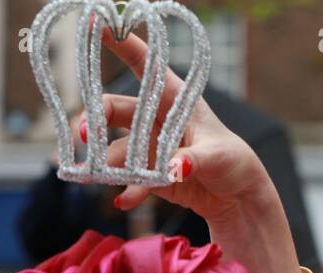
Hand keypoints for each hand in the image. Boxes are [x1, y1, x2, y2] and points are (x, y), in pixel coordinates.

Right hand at [70, 28, 301, 272]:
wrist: (239, 199)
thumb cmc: (235, 163)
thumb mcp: (219, 157)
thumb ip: (195, 161)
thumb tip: (176, 169)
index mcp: (175, 100)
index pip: (146, 64)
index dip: (121, 43)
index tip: (94, 22)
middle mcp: (157, 119)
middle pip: (118, 110)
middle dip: (97, 118)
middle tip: (83, 133)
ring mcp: (152, 148)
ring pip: (119, 148)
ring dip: (106, 161)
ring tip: (94, 176)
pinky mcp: (152, 175)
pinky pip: (132, 181)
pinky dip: (127, 190)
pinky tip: (123, 200)